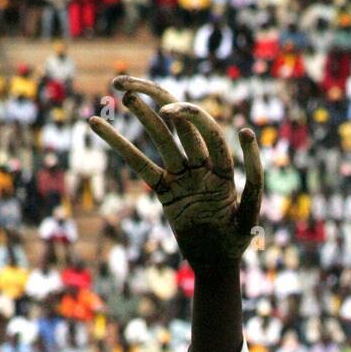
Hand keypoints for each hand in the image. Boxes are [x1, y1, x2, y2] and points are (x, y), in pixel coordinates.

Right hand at [88, 76, 262, 275]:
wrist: (215, 266)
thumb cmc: (236, 242)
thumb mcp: (249, 215)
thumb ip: (253, 178)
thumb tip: (245, 130)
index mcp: (223, 168)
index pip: (207, 132)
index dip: (190, 117)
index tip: (169, 110)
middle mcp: (201, 166)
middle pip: (179, 124)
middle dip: (158, 98)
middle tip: (130, 85)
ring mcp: (181, 176)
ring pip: (160, 138)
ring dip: (142, 114)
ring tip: (120, 91)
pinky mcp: (163, 190)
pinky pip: (139, 164)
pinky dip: (120, 145)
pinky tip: (97, 125)